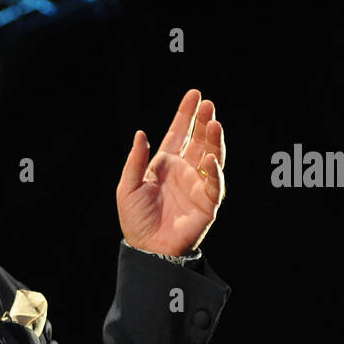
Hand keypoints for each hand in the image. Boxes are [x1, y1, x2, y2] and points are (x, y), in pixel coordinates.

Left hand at [116, 89, 225, 256]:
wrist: (146, 249)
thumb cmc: (136, 220)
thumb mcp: (128, 187)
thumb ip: (135, 161)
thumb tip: (140, 134)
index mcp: (165, 164)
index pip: (178, 134)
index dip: (186, 115)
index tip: (194, 95)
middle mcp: (184, 171)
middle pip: (198, 140)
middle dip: (204, 122)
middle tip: (208, 105)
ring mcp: (198, 185)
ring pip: (212, 157)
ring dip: (214, 140)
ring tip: (214, 123)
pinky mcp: (207, 203)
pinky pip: (214, 184)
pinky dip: (213, 171)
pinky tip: (209, 159)